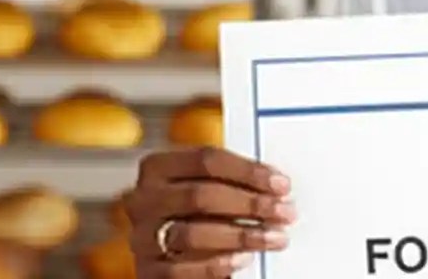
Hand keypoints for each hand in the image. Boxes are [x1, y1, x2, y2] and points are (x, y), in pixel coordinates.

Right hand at [125, 147, 295, 277]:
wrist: (173, 251)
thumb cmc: (198, 210)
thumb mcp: (208, 187)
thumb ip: (231, 181)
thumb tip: (276, 185)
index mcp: (158, 167)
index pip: (206, 160)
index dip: (248, 171)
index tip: (282, 183)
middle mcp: (143, 199)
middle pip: (200, 196)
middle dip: (250, 204)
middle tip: (285, 212)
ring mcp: (142, 236)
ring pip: (192, 234)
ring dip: (241, 236)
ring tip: (274, 238)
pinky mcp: (147, 270)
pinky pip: (180, 270)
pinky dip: (216, 265)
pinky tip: (244, 259)